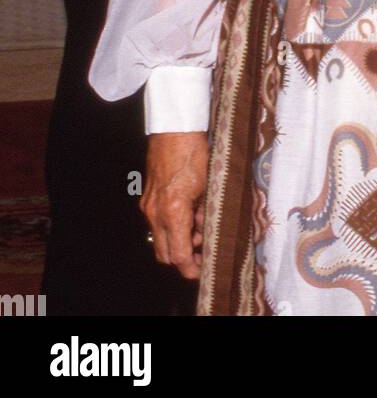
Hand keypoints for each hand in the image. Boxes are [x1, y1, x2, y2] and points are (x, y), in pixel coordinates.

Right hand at [141, 131, 208, 278]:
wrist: (175, 129)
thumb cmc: (194, 153)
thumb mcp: (207, 186)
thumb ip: (204, 214)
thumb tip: (205, 231)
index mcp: (173, 212)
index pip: (179, 255)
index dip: (191, 268)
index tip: (202, 269)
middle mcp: (155, 213)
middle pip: (165, 254)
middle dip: (183, 257)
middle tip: (202, 248)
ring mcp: (148, 205)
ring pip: (160, 239)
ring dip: (177, 240)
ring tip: (198, 224)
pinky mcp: (147, 198)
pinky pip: (156, 222)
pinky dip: (170, 226)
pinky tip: (187, 212)